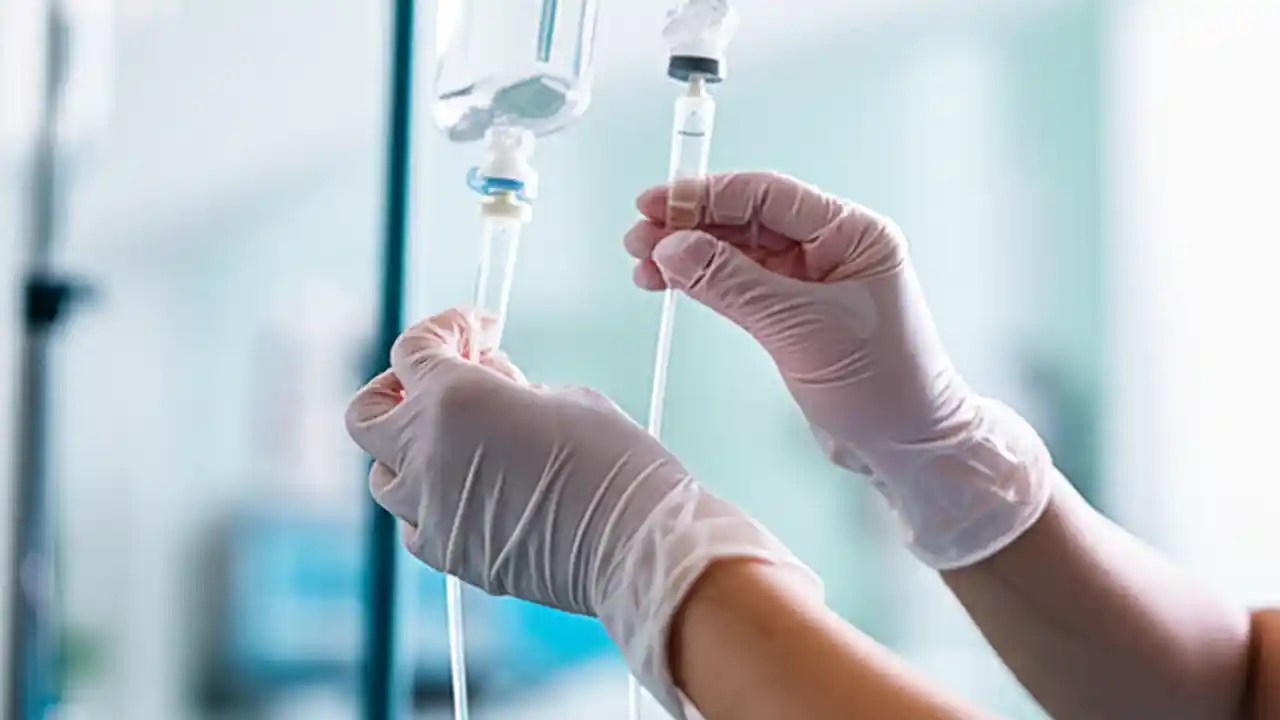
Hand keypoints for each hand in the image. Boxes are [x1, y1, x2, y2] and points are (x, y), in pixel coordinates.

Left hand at [345, 309, 818, 717]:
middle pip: (366, 412)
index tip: (484, 329)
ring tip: (461, 442)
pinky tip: (472, 490)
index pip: (412, 348)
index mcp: (453, 398)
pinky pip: (413, 523)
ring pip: (382, 474)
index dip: (448, 327)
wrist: (635, 543)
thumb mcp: (565, 397)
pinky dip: (430, 500)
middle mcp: (425, 452)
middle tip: (440, 381)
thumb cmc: (615, 460)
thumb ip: (509, 386)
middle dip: (396, 388)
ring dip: (411, 449)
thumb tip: (487, 381)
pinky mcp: (447, 553)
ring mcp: (429, 509)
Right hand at [624, 172, 1052, 568]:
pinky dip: (702, 282)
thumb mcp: (801, 329)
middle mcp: (831, 248)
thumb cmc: (882, 387)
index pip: (767, 195)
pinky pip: (738, 284)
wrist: (906, 447)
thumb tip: (672, 248)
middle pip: (746, 219)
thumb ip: (733, 284)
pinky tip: (669, 282)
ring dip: (689, 255)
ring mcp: (810, 281)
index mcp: (851, 233)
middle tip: (637, 239)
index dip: (706, 196)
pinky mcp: (792, 313)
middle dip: (689, 226)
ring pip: (736, 252)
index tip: (657, 205)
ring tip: (641, 264)